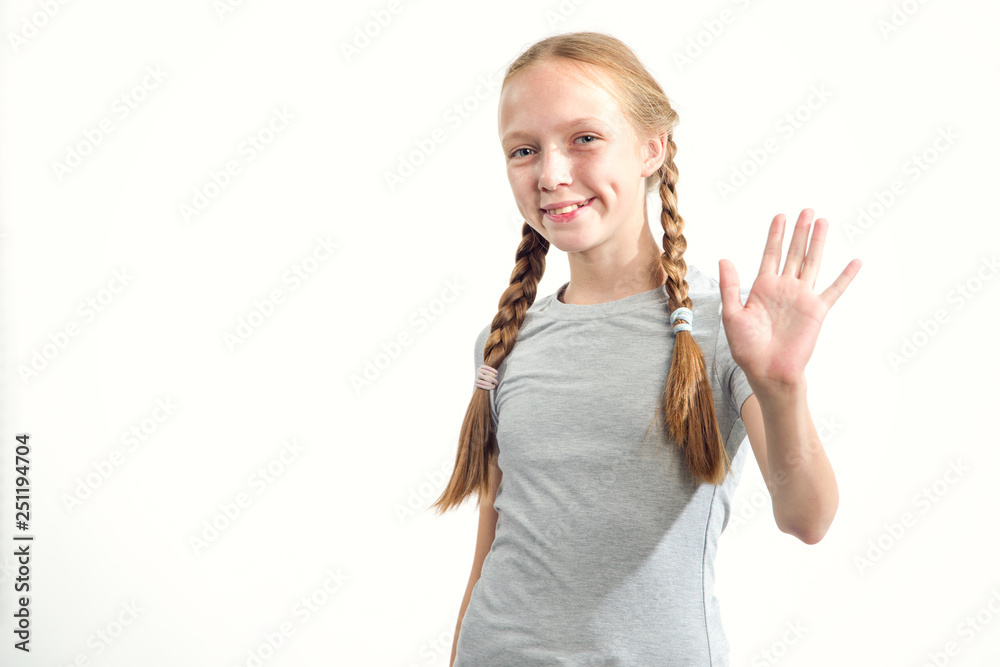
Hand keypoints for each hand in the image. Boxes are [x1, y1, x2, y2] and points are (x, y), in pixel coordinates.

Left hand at [718, 208, 860, 391]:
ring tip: (823, 221)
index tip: (781, 215)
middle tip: (807, 210)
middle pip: (794, 253)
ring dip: (818, 242)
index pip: (771, 254)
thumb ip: (730, 286)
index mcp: (762, 288)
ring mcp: (802, 298)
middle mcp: (784, 289)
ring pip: (812, 263)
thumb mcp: (732, 314)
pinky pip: (834, 290)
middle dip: (799, 231)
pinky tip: (856, 261)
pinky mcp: (816, 310)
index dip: (775, 235)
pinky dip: (845, 276)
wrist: (767, 371)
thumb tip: (724, 259)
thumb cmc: (747, 348)